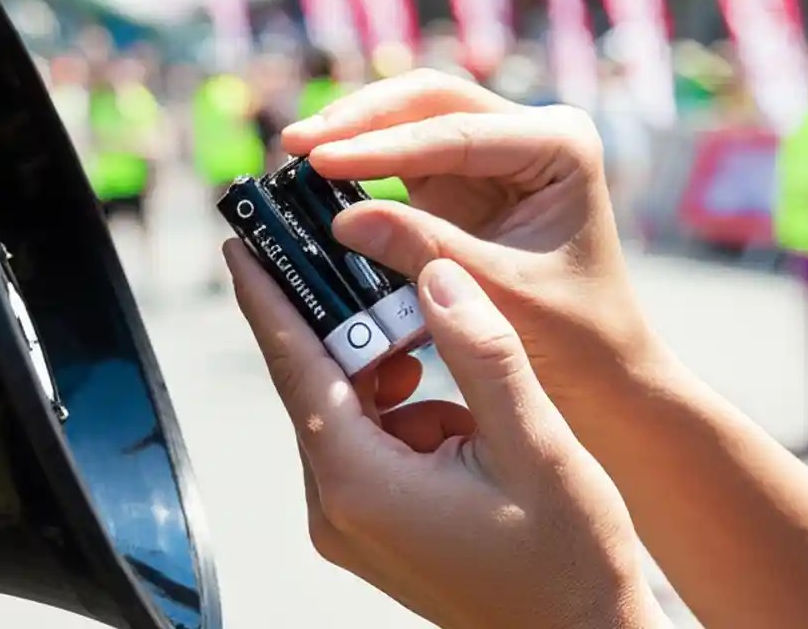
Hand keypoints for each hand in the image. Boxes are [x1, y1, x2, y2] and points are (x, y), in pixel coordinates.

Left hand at [225, 243, 665, 628]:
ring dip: (393, 377)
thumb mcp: (536, 445)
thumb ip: (480, 353)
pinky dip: (405, 416)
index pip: (295, 369)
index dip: (266, 298)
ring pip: (348, 414)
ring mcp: (349, 526)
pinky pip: (369, 447)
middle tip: (383, 274)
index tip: (240, 245)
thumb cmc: (567, 561)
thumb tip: (434, 276)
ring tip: (455, 374)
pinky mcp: (370, 531)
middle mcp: (337, 509)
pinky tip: (462, 426)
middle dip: (352, 328)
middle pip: (319, 387)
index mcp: (360, 485)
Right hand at [282, 69, 655, 408]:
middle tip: (297, 142)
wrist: (601, 372)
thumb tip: (342, 222)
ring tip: (296, 150)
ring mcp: (495, 152)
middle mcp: (529, 134)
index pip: (455, 133)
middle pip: (430, 100)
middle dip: (361, 119)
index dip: (382, 147)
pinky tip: (318, 174)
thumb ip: (423, 250)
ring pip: (411, 115)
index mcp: (559, 146)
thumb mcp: (498, 294)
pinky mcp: (464, 180)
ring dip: (355, 131)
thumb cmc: (573, 336)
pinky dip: (362, 162)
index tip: (320, 160)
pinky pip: (402, 155)